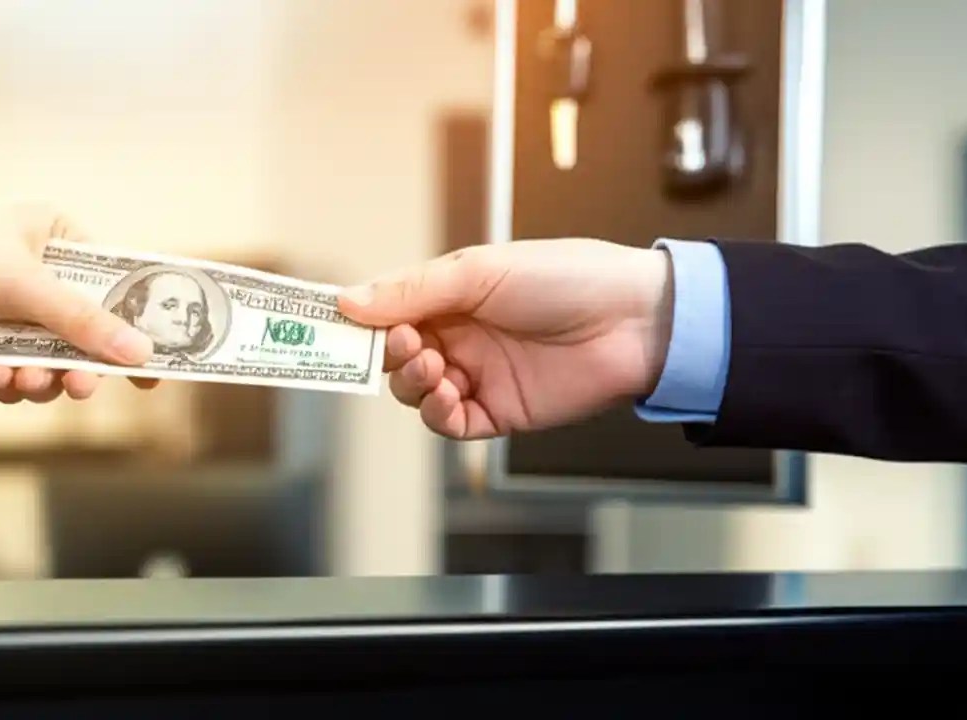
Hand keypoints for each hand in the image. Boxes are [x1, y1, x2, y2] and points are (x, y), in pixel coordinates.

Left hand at [0, 200, 158, 402]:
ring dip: (45, 380)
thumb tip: (141, 354)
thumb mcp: (22, 282)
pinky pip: (18, 377)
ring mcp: (14, 315)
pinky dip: (11, 384)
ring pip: (55, 364)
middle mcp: (43, 278)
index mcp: (60, 240)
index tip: (161, 362)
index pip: (118, 284)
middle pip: (91, 334)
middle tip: (84, 386)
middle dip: (86, 365)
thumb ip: (83, 322)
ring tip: (26, 381)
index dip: (142, 323)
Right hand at [338, 239, 673, 438]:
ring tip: (433, 364)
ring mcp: (479, 375)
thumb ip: (413, 289)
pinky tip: (449, 394)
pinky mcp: (499, 412)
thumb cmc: (569, 278)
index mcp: (453, 296)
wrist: (636, 320)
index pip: (389, 311)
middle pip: (394, 357)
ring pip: (417, 393)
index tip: (330, 324)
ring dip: (412, 382)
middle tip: (399, 344)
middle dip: (387, 354)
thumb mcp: (480, 270)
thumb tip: (350, 301)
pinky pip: (451, 424)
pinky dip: (439, 413)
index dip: (360, 320)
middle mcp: (461, 336)